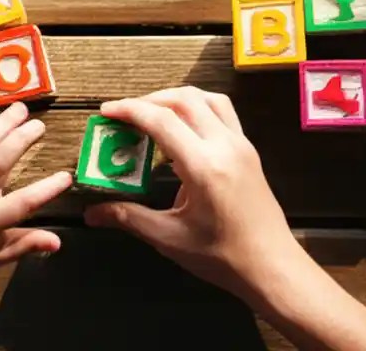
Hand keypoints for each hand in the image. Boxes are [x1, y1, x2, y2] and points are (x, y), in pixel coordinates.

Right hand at [83, 87, 305, 298]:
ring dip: (176, 99)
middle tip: (125, 114)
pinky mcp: (248, 151)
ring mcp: (241, 145)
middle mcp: (226, 147)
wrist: (271, 266)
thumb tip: (93, 213)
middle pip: (184, 99)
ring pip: (207, 99)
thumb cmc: (224, 256)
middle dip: (150, 100)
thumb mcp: (170, 238)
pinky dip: (197, 109)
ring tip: (152, 114)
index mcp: (205, 167)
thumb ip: (129, 217)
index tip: (107, 111)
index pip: (162, 120)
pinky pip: (222, 113)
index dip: (130, 110)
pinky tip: (182, 130)